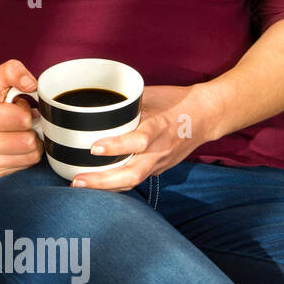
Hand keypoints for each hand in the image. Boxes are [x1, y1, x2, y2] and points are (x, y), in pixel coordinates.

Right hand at [0, 59, 42, 178]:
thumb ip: (14, 70)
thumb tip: (31, 84)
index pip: (23, 119)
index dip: (26, 109)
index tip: (16, 106)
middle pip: (28, 142)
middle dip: (30, 128)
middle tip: (20, 121)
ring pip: (31, 156)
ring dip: (32, 141)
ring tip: (19, 132)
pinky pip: (26, 166)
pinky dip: (26, 154)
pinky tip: (15, 144)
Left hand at [70, 84, 218, 190]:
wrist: (206, 116)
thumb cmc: (176, 102)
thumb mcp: (150, 96)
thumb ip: (125, 104)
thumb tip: (93, 104)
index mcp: (160, 127)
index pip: (138, 141)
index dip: (116, 146)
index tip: (94, 147)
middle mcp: (160, 150)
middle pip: (132, 174)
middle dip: (103, 181)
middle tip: (78, 181)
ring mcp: (159, 163)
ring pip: (132, 182)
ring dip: (105, 187)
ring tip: (79, 185)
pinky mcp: (157, 170)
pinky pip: (133, 180)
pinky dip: (114, 184)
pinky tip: (95, 185)